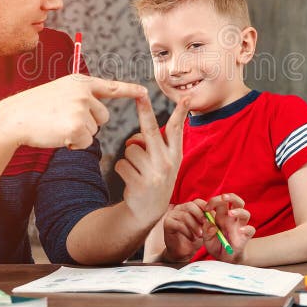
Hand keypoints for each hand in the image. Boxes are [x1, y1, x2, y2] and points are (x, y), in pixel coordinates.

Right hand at [0, 74, 146, 149]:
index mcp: (80, 82)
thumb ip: (81, 96)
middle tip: (63, 120)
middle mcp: (84, 92)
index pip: (110, 87)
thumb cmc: (35, 108)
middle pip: (103, 117)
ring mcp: (80, 108)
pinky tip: (57, 135)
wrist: (14, 118)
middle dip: (88, 124)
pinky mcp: (76, 126)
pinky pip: (86, 142)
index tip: (145, 92)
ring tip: (57, 126)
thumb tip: (98, 112)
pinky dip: (74, 144)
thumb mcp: (60, 93)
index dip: (129, 90)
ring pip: (94, 131)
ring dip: (79, 134)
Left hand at [115, 97, 189, 226]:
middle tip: (140, 94)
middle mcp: (167, 163)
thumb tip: (133, 141)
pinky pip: (121, 164)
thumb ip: (153, 147)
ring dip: (129, 157)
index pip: (177, 130)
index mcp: (175, 155)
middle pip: (150, 130)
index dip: (180, 113)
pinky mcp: (138, 184)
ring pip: (130, 149)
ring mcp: (153, 174)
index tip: (185, 98)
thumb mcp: (163, 162)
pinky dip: (121, 169)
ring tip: (138, 170)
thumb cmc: (155, 178)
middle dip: (144, 109)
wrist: (148, 212)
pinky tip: (131, 179)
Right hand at [163, 199, 206, 261]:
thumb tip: (214, 225)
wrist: (183, 251)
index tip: (212, 218)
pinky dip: (187, 232)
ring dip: (194, 226)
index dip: (206, 208)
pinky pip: (178, 224)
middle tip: (206, 226)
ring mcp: (173, 214)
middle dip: (200, 216)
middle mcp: (180, 208)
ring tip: (200, 235)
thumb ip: (209, 225)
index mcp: (190, 207)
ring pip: (185, 215)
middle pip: (191, 206)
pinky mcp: (168, 223)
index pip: (198, 202)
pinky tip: (192, 238)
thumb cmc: (195, 238)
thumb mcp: (204, 230)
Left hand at [203, 193, 255, 262]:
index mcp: (221, 216)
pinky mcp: (246, 236)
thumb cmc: (216, 246)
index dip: (214, 201)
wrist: (225, 260)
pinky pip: (251, 229)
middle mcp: (232, 219)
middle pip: (236, 201)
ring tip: (230, 214)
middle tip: (223, 197)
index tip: (206, 208)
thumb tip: (209, 223)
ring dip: (238, 211)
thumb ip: (206, 231)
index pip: (221, 202)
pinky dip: (246, 229)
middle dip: (230, 196)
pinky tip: (240, 231)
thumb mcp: (207, 240)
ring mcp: (240, 227)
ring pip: (245, 213)